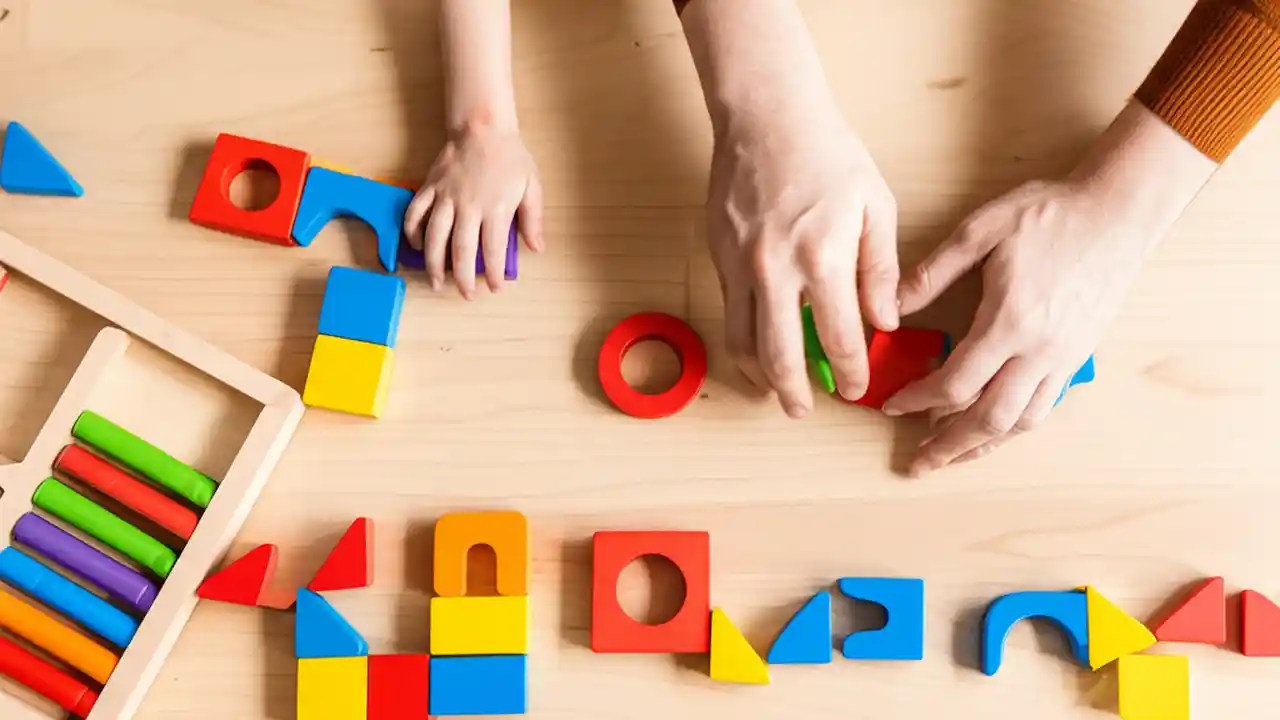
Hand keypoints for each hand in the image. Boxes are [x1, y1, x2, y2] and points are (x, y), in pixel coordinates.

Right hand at [403, 125, 543, 296]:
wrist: (482, 126)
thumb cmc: (510, 157)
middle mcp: (468, 206)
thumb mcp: (532, 186)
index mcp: (495, 208)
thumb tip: (537, 248)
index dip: (494, 273)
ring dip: (434, 263)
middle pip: (462, 250)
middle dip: (463, 277)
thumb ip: (533, 219)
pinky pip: (415, 212)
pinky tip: (417, 247)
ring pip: (435, 236)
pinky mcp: (430, 186)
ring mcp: (446, 196)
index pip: (493, 249)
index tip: (494, 288)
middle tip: (465, 295)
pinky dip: (413, 231)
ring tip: (436, 283)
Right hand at [707, 116, 899, 416]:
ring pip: (740, 343)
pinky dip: (743, 337)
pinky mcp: (718, 257)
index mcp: (822, 257)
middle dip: (793, 394)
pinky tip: (760, 342)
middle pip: (778, 356)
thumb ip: (880, 270)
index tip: (854, 389)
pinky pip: (729, 311)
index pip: (839, 337)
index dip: (849, 372)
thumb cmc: (826, 155)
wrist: (765, 117)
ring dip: (758, 375)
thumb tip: (885, 322)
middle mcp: (775, 269)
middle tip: (803, 411)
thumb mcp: (875, 207)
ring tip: (774, 388)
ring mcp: (739, 265)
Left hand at [883, 102, 1214, 473]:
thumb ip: (933, 272)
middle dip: (948, 446)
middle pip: (989, 419)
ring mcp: (1064, 358)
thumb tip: (891, 307)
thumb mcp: (980, 229)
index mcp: (1009, 321)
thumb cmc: (1050, 213)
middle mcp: (1039, 350)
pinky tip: (992, 427)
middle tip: (918, 463)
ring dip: (982, 444)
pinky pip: (1044, 406)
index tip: (893, 406)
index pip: (956, 382)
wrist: (1119, 210)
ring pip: (1021, 422)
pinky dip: (1013, 426)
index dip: (918, 401)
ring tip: (951, 454)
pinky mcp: (1079, 356)